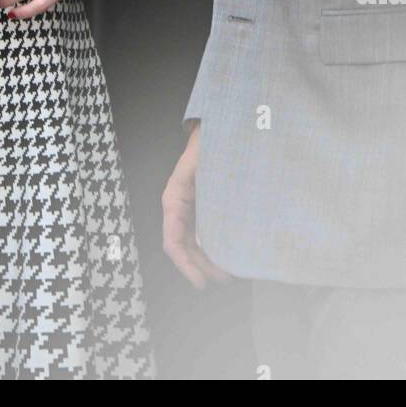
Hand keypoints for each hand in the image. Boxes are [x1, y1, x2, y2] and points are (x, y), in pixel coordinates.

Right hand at [162, 124, 233, 288]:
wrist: (221, 124)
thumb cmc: (212, 142)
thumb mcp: (208, 168)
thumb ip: (209, 196)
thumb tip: (212, 235)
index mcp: (174, 198)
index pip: (173, 241)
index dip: (186, 265)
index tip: (203, 282)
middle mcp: (180, 205)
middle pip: (185, 247)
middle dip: (203, 267)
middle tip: (226, 279)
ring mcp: (193, 205)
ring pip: (195, 241)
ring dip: (209, 259)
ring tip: (231, 272)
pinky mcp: (205, 204)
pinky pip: (206, 230)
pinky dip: (216, 245)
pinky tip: (232, 251)